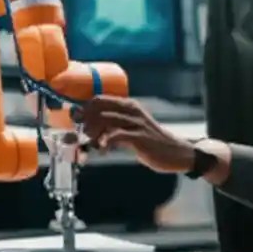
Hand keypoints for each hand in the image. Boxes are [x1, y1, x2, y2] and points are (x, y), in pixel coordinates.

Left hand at [79, 96, 196, 172]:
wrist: (176, 152)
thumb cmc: (150, 142)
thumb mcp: (131, 128)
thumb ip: (114, 127)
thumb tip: (90, 130)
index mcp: (128, 105)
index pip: (99, 99)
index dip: (84, 109)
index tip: (76, 121)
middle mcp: (132, 110)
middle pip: (99, 106)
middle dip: (85, 120)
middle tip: (82, 134)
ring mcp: (136, 122)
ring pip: (105, 119)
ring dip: (93, 132)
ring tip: (93, 143)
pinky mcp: (140, 137)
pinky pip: (116, 135)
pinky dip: (106, 142)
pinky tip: (104, 149)